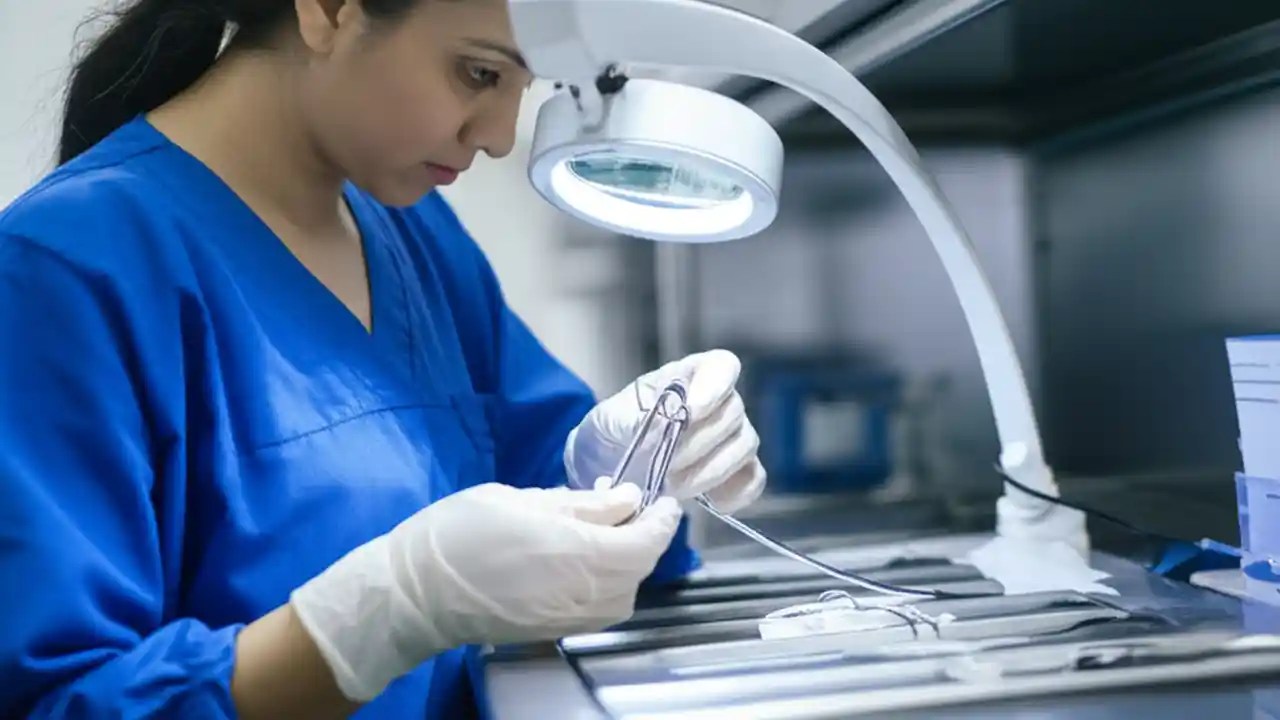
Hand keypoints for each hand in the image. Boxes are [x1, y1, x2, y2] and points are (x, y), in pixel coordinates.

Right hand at [289, 481, 680, 701]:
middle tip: (631, 508)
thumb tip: (627, 500)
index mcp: (584, 554)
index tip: (665, 499)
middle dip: (645, 537)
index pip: (648, 540)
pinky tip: (584, 562)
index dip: (663, 519)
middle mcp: (588, 594)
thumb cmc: (462, 533)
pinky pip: (601, 608)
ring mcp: (573, 618)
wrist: (416, 593)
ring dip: (627, 563)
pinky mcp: (556, 631)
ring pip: (625, 592)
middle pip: (640, 568)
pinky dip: (607, 584)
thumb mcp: (523, 500)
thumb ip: (582, 504)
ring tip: (606, 534)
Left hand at [565, 349, 766, 514]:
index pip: (722, 367)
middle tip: (666, 464)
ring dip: (709, 472)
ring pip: (744, 448)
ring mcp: (735, 435)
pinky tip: (709, 502)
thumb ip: (636, 418)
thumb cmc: (617, 429)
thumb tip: (663, 424)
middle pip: (733, 414)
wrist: (612, 462)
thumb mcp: (614, 417)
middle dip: (698, 444)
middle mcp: (722, 400)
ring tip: (673, 485)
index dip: (713, 388)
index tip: (691, 411)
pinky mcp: (740, 470)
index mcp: (692, 375)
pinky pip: (753, 480)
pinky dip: (734, 493)